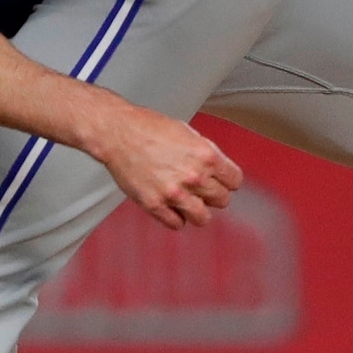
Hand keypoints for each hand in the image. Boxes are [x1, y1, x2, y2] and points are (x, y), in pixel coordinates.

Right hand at [84, 102, 242, 228]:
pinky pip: (176, 224)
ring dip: (197, 211)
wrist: (118, 133)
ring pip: (202, 218)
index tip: (220, 181)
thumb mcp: (187, 133)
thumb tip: (218, 169)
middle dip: (213, 195)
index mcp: (206, 155)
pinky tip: (170, 207)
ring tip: (188, 203)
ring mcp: (174, 193)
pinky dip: (175, 218)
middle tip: (201, 190)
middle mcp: (194, 176)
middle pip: (222, 200)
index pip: (234, 181)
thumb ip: (205, 153)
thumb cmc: (150, 128)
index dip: (227, 180)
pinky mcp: (154, 204)